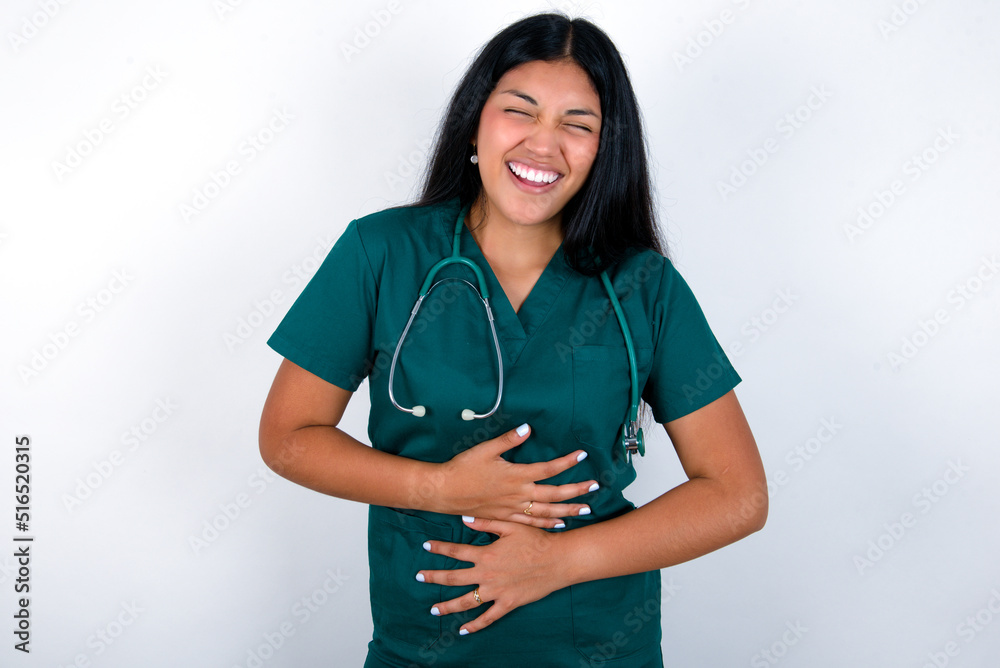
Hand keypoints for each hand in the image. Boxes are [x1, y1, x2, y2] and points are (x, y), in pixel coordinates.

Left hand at [417, 516, 568, 634]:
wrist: (557, 560)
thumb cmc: (536, 540)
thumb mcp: (511, 526)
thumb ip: (486, 524)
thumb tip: (464, 520)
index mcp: (486, 555)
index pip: (456, 552)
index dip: (439, 548)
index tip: (425, 546)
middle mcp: (487, 574)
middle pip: (454, 578)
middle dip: (434, 577)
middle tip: (418, 577)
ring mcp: (496, 591)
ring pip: (466, 602)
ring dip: (448, 606)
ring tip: (434, 610)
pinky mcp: (508, 603)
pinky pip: (488, 618)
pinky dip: (475, 626)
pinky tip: (463, 631)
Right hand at [433, 423, 597, 527]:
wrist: (444, 492)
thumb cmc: (463, 469)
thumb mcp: (485, 449)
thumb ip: (508, 440)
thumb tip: (527, 428)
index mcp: (516, 475)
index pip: (548, 468)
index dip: (566, 462)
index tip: (582, 456)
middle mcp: (518, 494)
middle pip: (554, 494)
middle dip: (576, 491)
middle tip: (594, 488)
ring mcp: (512, 508)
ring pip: (546, 512)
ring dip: (567, 511)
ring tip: (585, 509)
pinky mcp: (505, 518)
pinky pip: (531, 523)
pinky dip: (547, 524)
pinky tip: (559, 524)